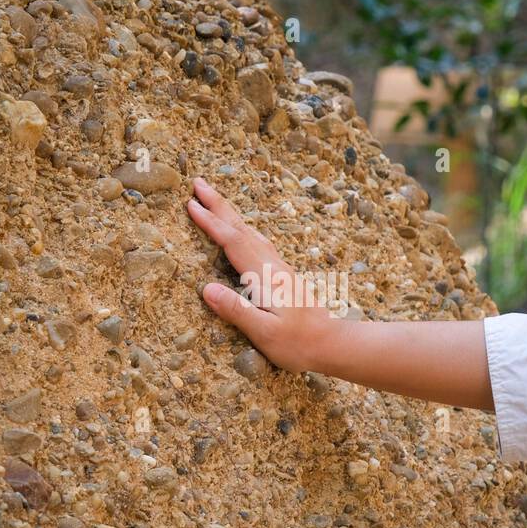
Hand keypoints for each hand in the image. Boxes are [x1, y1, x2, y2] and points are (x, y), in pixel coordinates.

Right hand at [186, 177, 340, 373]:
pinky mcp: (284, 276)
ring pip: (251, 232)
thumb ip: (237, 310)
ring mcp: (280, 269)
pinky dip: (243, 229)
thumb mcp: (265, 334)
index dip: (210, 222)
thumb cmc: (300, 344)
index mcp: (265, 276)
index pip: (232, 241)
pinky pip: (258, 242)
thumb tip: (206, 288)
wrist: (335, 344)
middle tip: (198, 183)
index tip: (190, 204)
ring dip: (230, 214)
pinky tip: (244, 231)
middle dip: (219, 205)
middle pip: (242, 228)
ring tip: (214, 201)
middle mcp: (273, 266)